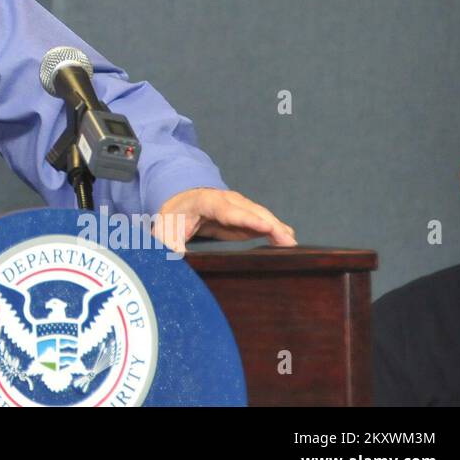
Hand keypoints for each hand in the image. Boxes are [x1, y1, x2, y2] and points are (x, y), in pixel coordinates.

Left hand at [152, 187, 296, 254]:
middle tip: (290, 243)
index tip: (266, 228)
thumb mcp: (165, 230)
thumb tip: (175, 259)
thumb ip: (169, 244)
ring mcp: (238, 206)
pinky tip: (288, 241)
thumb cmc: (173, 216)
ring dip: (278, 228)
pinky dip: (275, 230)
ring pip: (261, 216)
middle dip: (271, 225)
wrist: (178, 201)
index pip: (229, 211)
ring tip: (294, 245)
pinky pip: (262, 222)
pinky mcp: (244, 216)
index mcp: (205, 202)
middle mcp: (227, 200)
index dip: (247, 219)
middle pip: (252, 212)